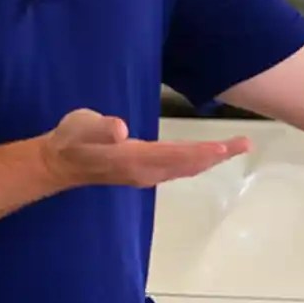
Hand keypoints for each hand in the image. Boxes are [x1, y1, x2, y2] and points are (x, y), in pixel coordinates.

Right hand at [40, 108, 251, 188]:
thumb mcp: (80, 128)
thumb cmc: (70, 140)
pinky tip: (206, 155)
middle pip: (188, 164)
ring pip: (186, 168)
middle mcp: (145, 171)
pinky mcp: (144, 171)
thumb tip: (120, 131)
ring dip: (211, 158)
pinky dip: (197, 160)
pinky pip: (179, 168)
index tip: (224, 147)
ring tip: (235, 148)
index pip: (174, 155)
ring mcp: (146, 174)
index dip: (200, 151)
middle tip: (246, 144)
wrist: (58, 164)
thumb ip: (99, 128)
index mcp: (133, 159)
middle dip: (217, 154)